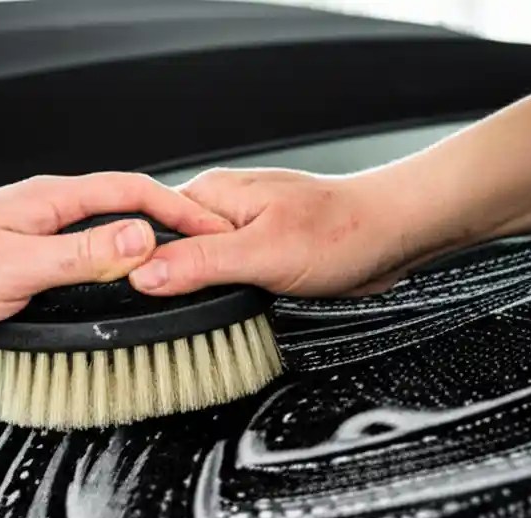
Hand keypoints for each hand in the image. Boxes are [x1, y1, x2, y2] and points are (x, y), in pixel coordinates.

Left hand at [0, 173, 232, 339]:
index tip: (212, 231)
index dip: (178, 209)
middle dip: (171, 226)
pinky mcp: (30, 263)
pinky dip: (113, 274)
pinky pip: (85, 262)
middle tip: (206, 253)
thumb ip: (80, 254)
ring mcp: (40, 236)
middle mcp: (48, 212)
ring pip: (107, 237)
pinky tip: (121, 293)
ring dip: (143, 252)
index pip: (132, 190)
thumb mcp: (17, 266)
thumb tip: (137, 238)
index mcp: (50, 200)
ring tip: (176, 272)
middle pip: (126, 209)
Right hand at [127, 168, 447, 297]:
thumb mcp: (262, 253)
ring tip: (213, 310)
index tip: (134, 292)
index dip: (134, 260)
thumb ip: (200, 264)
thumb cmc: (345, 230)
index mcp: (210, 194)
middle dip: (169, 285)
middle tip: (182, 310)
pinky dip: (223, 299)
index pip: (147, 226)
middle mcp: (219, 210)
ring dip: (200, 296)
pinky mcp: (256, 256)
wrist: (396, 235)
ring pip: (195, 271)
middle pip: (166, 253)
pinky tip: (233, 309)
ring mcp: (238, 233)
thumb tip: (143, 273)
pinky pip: (223, 280)